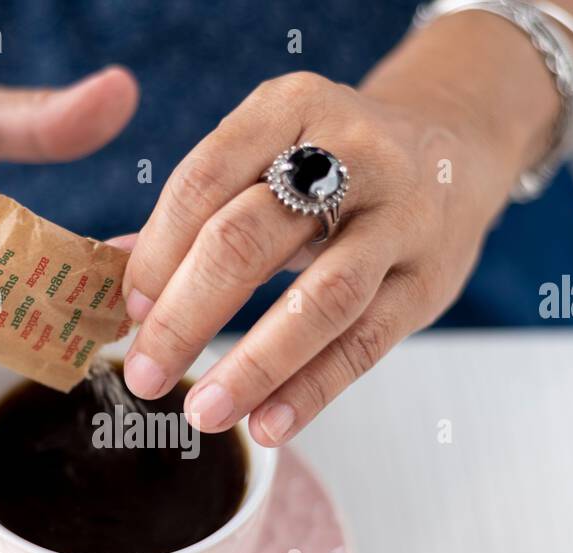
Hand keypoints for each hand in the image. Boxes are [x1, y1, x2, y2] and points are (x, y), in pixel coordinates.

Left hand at [121, 48, 552, 445]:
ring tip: (204, 413)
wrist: (458, 152)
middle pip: (250, 239)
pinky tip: (269, 424)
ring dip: (254, 364)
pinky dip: (313, 389)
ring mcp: (400, 218)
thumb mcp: (269, 158)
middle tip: (145, 375)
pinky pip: (365, 343)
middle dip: (186, 315)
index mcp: (291, 108)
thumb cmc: (335, 166)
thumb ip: (196, 212)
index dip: (157, 252)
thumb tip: (113, 275)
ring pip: (320, 299)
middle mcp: (352, 153)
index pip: (204, 182)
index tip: (127, 312)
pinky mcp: (431, 280)